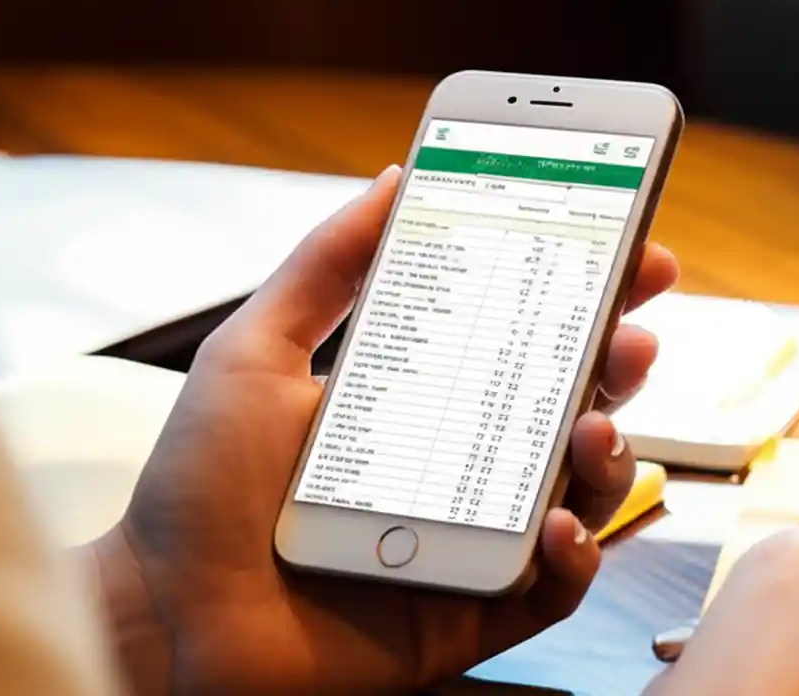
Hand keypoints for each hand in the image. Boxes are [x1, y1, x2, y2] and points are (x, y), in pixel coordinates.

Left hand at [82, 166, 679, 693]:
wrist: (166, 618)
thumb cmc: (198, 493)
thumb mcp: (254, 353)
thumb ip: (327, 264)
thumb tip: (394, 181)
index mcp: (423, 400)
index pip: (524, 338)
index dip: (586, 297)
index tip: (632, 256)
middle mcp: (462, 464)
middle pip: (569, 408)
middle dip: (616, 366)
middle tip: (629, 338)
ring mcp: (476, 538)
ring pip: (582, 492)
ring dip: (609, 455)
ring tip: (592, 429)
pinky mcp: (478, 610)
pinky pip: (556, 586)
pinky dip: (576, 556)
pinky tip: (555, 527)